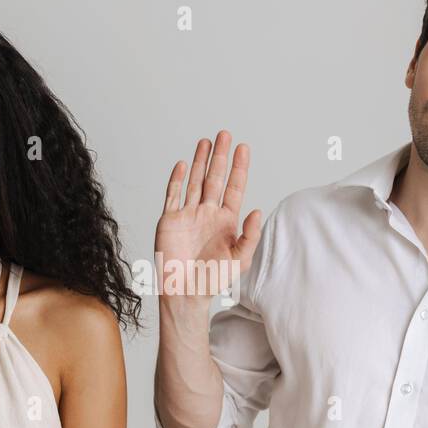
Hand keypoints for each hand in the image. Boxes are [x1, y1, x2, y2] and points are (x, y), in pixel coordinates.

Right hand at [155, 130, 260, 298]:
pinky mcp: (170, 220)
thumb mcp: (240, 260)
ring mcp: (188, 215)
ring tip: (206, 142)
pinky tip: (182, 164)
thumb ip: (250, 235)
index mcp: (226, 221)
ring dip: (199, 162)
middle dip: (220, 157)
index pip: (234, 187)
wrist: (185, 292)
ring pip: (194, 181)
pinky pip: (173, 195)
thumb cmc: (213, 280)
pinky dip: (176, 179)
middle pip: (215, 178)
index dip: (239, 167)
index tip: (243, 148)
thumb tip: (256, 211)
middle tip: (225, 135)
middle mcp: (208, 214)